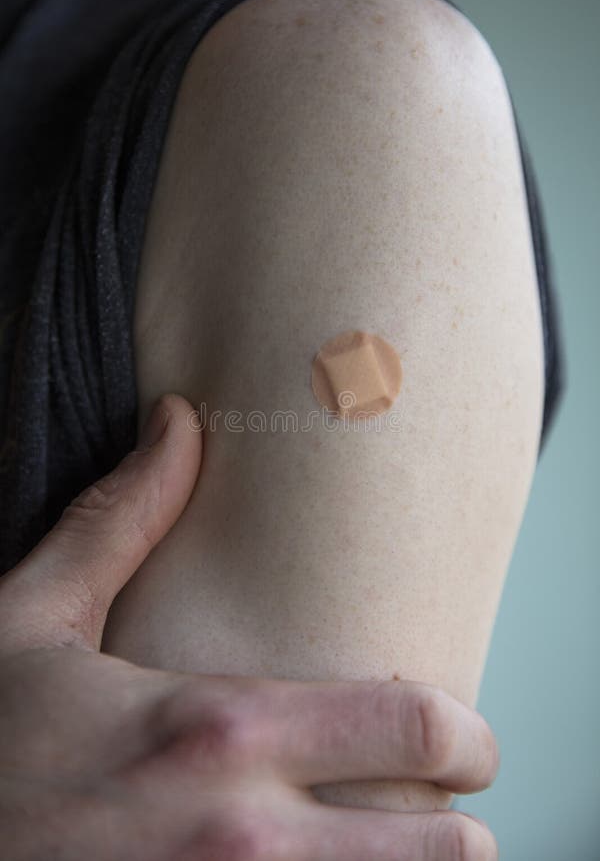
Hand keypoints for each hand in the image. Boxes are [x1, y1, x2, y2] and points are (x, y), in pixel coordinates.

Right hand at [0, 393, 498, 859]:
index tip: (468, 737)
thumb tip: (177, 423)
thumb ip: (120, 520)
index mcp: (215, 729)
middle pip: (441, 851)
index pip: (411, 726)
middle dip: (462, 829)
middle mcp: (240, 840)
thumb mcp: (33, 619)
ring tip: (393, 847)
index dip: (467, 733)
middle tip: (450, 806)